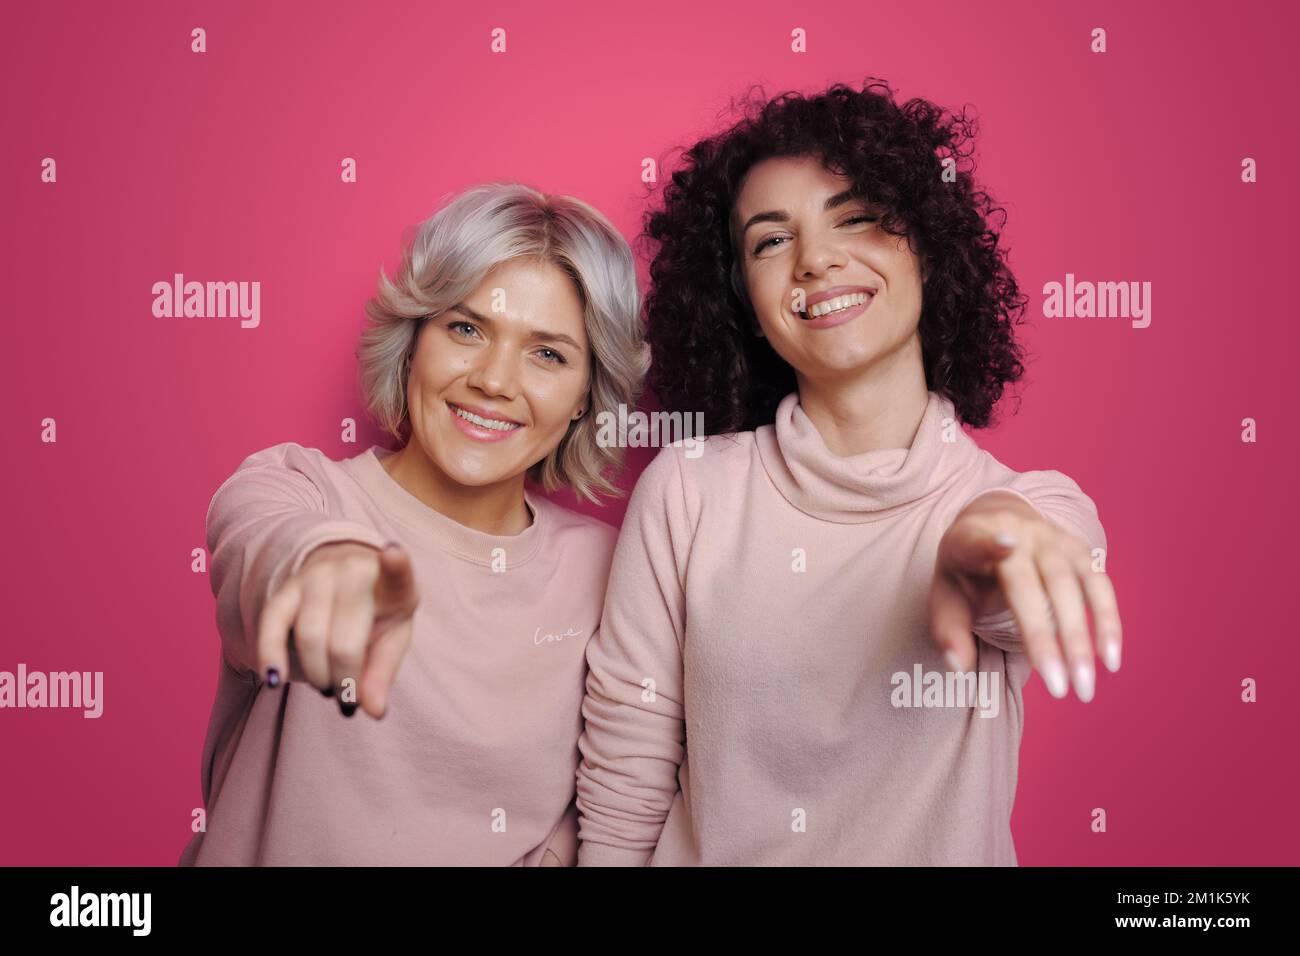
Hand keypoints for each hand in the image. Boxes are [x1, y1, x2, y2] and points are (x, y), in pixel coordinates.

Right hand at [257, 541, 419, 717]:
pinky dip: (270, 654)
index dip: (396, 563)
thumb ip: (383, 672)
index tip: (392, 553)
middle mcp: (353, 571)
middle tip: (348, 700)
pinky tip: (273, 680)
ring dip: (317, 675)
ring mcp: (316, 577)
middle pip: (344, 640)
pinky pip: (272, 623)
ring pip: (309, 636)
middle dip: (344, 681)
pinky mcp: (286, 589)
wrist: (343, 580)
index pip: (398, 572)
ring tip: (327, 689)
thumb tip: (373, 711)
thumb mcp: (391, 639)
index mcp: (391, 583)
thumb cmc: (375, 615)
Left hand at [928, 491, 1121, 701]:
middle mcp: (1015, 532)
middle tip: (1057, 689)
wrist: (998, 522)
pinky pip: (1098, 585)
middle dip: (1044, 637)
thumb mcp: (945, 593)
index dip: (990, 545)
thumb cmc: (966, 570)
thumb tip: (959, 667)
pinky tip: (1109, 660)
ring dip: (1081, 639)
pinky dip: (1107, 622)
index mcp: (971, 538)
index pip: (978, 542)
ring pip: (1071, 585)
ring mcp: (1050, 538)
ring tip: (1085, 686)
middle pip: (1030, 583)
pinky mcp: (1078, 548)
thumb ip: (948, 631)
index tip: (1007, 546)